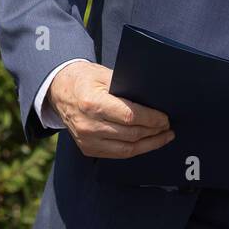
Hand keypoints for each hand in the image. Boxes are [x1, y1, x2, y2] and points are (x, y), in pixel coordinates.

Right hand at [48, 61, 174, 157]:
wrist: (59, 90)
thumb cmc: (85, 79)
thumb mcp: (105, 75)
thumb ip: (128, 88)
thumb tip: (155, 100)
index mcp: (93, 103)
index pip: (130, 116)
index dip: (151, 119)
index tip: (165, 118)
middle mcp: (88, 125)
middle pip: (131, 134)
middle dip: (154, 131)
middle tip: (168, 126)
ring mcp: (86, 140)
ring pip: (126, 149)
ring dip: (149, 144)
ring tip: (164, 136)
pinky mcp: (87, 148)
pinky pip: (117, 154)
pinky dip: (135, 149)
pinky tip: (147, 143)